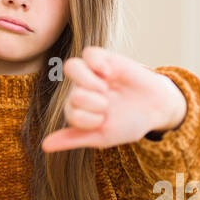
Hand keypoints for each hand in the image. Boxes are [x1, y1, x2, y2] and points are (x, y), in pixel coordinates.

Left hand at [41, 46, 186, 152]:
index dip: (90, 119)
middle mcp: (80, 89)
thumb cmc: (128, 123)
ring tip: (105, 89)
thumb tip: (44, 146)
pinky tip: (108, 72)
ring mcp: (91, 73)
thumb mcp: (101, 136)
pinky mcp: (105, 58)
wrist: (155, 108)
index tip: (105, 121)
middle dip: (94, 103)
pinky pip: (89, 53)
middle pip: (73, 92)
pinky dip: (97, 63)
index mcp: (77, 109)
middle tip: (109, 105)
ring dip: (89, 82)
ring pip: (72, 67)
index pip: (72, 113)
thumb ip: (73, 139)